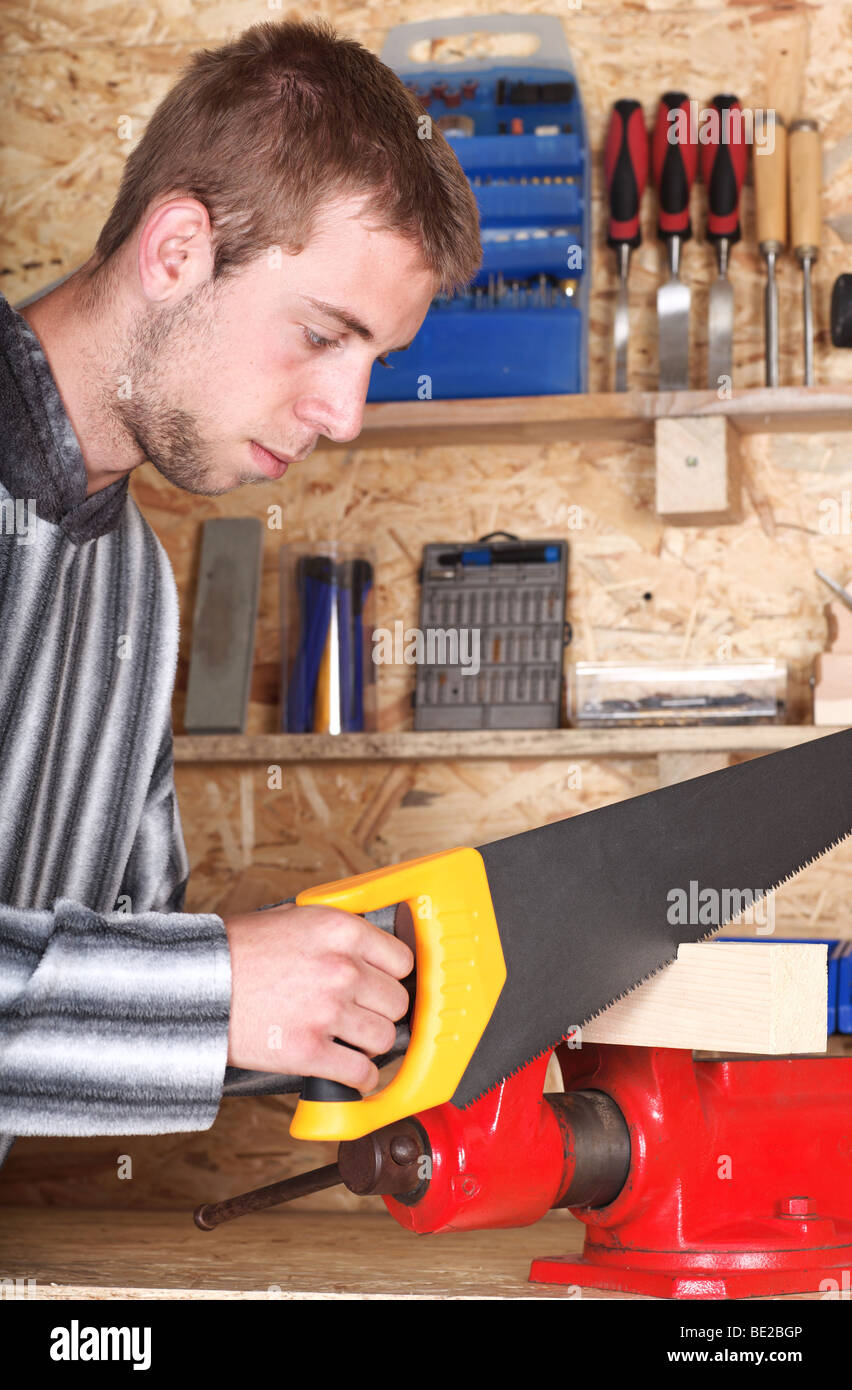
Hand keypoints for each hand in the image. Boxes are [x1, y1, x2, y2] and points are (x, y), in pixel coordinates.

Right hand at [223, 904, 413, 1092]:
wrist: (195, 983)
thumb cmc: (237, 950)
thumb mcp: (292, 918)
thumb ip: (334, 933)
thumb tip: (366, 951)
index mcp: (340, 930)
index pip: (402, 960)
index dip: (392, 976)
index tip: (382, 985)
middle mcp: (341, 969)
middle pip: (397, 1002)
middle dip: (382, 1011)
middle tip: (363, 1014)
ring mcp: (326, 1012)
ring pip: (384, 1038)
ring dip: (372, 1044)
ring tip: (354, 1042)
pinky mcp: (308, 1051)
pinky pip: (360, 1073)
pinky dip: (361, 1079)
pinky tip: (353, 1073)